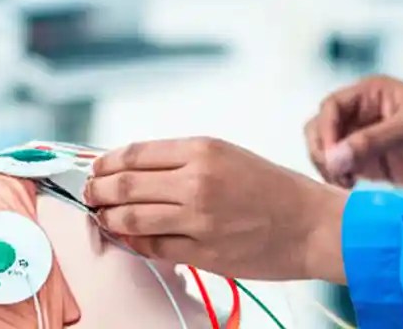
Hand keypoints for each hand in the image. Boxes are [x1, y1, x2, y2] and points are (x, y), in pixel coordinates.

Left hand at [85, 137, 348, 282]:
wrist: (312, 224)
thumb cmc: (273, 187)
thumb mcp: (228, 155)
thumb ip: (183, 160)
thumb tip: (134, 167)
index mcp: (203, 150)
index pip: (135, 153)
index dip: (106, 162)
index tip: (96, 168)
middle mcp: (197, 181)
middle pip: (125, 184)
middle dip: (97, 189)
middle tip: (90, 193)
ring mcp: (198, 220)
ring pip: (130, 218)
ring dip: (107, 217)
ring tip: (102, 215)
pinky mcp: (202, 253)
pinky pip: (151, 246)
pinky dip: (132, 240)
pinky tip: (127, 235)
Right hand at [305, 74, 402, 188]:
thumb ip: (371, 141)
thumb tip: (333, 158)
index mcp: (369, 94)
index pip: (331, 108)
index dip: (326, 132)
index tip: (332, 158)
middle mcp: (361, 114)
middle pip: (321, 129)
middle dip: (322, 151)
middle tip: (335, 175)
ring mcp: (363, 139)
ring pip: (327, 151)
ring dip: (328, 167)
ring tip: (345, 184)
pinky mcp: (369, 163)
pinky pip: (341, 169)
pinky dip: (338, 179)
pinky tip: (350, 189)